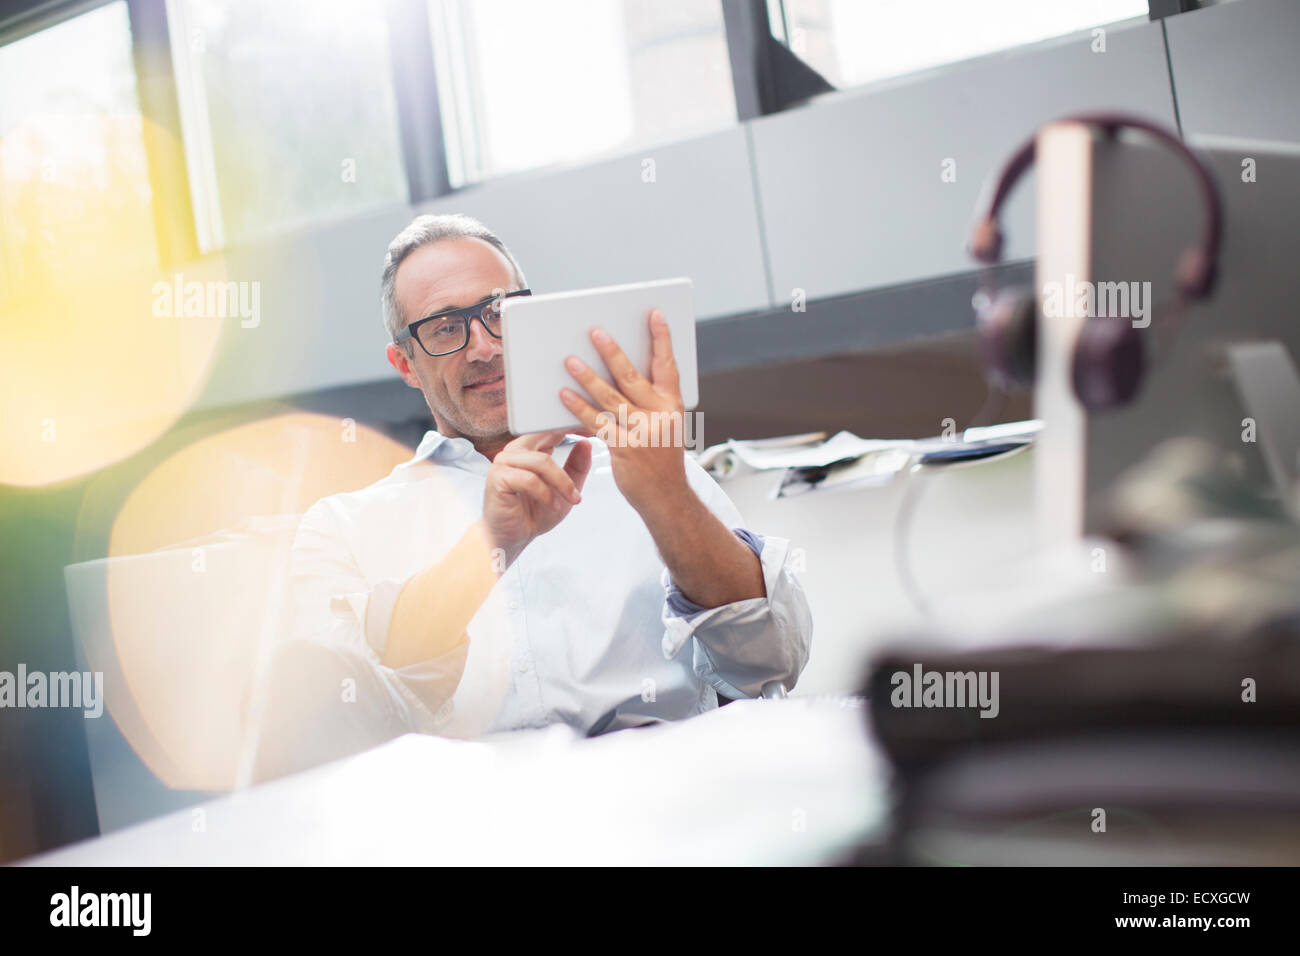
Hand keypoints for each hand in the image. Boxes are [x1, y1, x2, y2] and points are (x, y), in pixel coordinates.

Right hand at [482, 429, 591, 567]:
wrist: (512, 538)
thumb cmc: (534, 513)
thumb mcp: (565, 488)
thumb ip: (576, 466)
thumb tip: (587, 442)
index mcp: (529, 448)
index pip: (551, 429)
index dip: (571, 426)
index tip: (593, 427)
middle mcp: (515, 451)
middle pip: (547, 437)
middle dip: (571, 446)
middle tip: (592, 445)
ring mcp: (504, 462)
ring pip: (542, 461)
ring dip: (562, 482)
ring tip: (573, 499)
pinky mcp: (498, 478)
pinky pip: (529, 479)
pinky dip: (546, 494)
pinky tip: (553, 505)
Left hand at [560, 309, 688, 515]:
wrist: (666, 498)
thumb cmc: (661, 459)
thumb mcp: (667, 426)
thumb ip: (650, 402)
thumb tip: (621, 373)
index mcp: (674, 406)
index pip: (668, 366)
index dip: (662, 339)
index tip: (654, 315)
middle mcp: (660, 416)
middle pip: (632, 377)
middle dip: (612, 351)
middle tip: (595, 331)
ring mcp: (643, 432)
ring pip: (610, 397)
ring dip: (587, 376)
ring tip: (570, 360)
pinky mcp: (624, 448)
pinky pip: (597, 422)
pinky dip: (579, 407)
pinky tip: (564, 395)